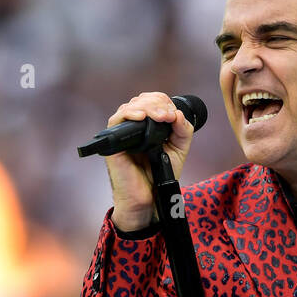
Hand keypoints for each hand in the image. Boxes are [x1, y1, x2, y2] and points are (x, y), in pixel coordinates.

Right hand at [104, 92, 195, 230]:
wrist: (150, 196)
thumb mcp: (179, 148)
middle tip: (169, 116)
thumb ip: (183, 130)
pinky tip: (142, 117)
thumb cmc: (160, 174)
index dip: (164, 103)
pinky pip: (116, 120)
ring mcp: (123, 133)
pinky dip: (130, 114)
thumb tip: (178, 113)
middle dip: (158, 104)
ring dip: (149, 108)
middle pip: (142, 100)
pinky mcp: (114, 142)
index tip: (174, 115)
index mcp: (148, 125)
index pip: (153, 101)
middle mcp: (134, 125)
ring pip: (131, 106)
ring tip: (162, 117)